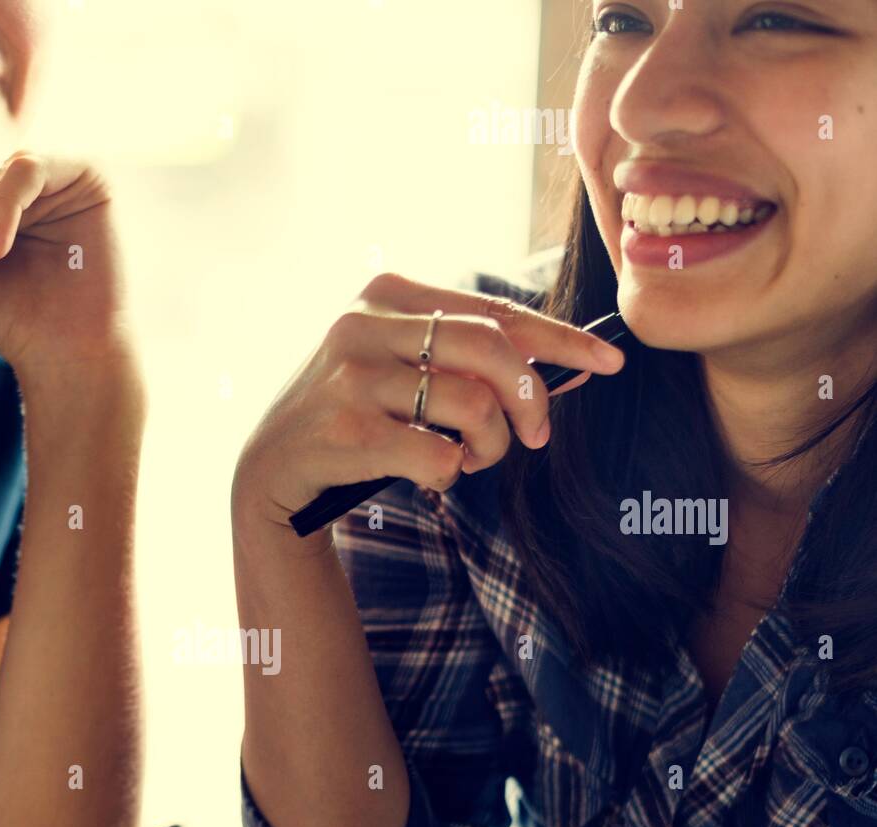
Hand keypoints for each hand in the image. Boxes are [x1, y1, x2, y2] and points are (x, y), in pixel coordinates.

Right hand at [232, 272, 626, 536]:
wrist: (273, 469)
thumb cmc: (355, 417)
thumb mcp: (401, 369)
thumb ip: (465, 359)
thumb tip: (565, 366)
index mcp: (387, 293)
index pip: (495, 311)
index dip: (561, 338)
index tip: (608, 361)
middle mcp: (365, 324)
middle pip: (492, 350)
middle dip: (530, 400)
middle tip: (536, 439)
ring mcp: (353, 376)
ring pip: (471, 406)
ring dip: (489, 448)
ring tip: (471, 462)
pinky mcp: (347, 430)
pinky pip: (439, 456)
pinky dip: (450, 475)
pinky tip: (431, 477)